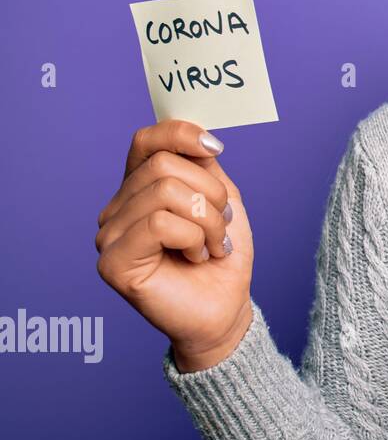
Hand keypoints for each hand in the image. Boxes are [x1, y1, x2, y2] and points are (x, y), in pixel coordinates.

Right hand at [95, 119, 254, 370]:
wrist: (225, 306)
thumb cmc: (221, 255)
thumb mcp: (219, 198)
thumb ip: (201, 164)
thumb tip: (195, 134)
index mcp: (140, 188)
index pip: (146, 141)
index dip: (181, 134)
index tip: (216, 149)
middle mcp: (117, 208)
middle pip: (163, 166)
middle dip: (210, 193)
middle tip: (223, 225)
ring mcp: (110, 235)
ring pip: (163, 193)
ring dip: (207, 220)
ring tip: (213, 245)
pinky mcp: (113, 262)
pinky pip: (158, 224)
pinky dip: (192, 237)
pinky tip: (196, 257)